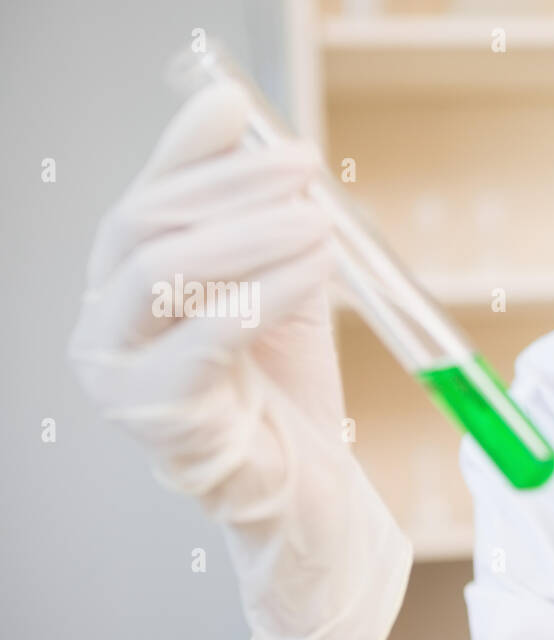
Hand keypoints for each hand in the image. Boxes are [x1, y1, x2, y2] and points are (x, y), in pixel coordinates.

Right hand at [68, 81, 412, 639]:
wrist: (307, 485)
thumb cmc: (288, 389)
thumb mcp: (281, 288)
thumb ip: (268, 226)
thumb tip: (273, 146)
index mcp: (126, 288)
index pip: (145, 198)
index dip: (185, 150)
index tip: (240, 111)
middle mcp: (105, 326)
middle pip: (146, 225)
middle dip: (229, 187)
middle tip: (302, 168)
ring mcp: (119, 374)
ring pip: (160, 271)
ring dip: (248, 234)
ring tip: (318, 225)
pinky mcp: (159, 416)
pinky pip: (202, 337)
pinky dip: (260, 293)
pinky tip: (310, 271)